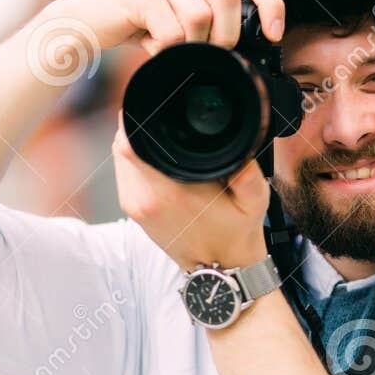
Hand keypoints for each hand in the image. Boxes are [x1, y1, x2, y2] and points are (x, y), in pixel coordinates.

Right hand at [49, 0, 284, 58]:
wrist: (84, 20)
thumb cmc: (138, 22)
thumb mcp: (181, 9)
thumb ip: (213, 10)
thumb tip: (252, 37)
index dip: (270, 6)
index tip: (274, 35)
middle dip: (226, 37)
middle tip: (210, 54)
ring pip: (201, 18)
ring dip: (193, 46)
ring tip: (173, 49)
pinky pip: (173, 32)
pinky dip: (167, 50)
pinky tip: (152, 47)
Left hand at [112, 110, 268, 272]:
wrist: (220, 270)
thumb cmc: (237, 233)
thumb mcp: (254, 200)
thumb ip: (248, 171)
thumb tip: (244, 140)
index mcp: (168, 193)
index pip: (131, 141)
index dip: (138, 117)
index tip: (156, 105)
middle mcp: (143, 200)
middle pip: (122, 144)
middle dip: (139, 125)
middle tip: (163, 115)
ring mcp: (134, 206)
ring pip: (120, 157)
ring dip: (136, 141)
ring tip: (161, 134)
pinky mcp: (132, 210)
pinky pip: (124, 172)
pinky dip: (136, 158)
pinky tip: (157, 155)